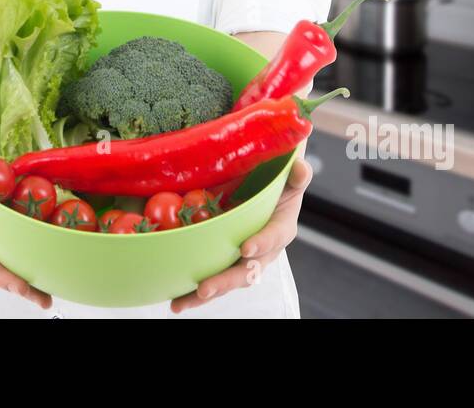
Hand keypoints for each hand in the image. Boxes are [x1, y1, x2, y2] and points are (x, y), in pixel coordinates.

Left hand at [169, 155, 312, 313]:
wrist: (261, 187)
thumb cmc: (275, 180)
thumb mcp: (288, 175)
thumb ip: (297, 174)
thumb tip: (300, 170)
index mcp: (281, 228)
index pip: (274, 237)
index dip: (262, 243)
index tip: (246, 248)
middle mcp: (262, 251)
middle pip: (247, 271)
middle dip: (225, 281)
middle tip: (206, 288)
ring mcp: (242, 260)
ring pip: (226, 281)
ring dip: (205, 293)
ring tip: (181, 304)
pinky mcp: (224, 261)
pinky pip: (211, 277)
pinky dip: (191, 291)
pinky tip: (173, 299)